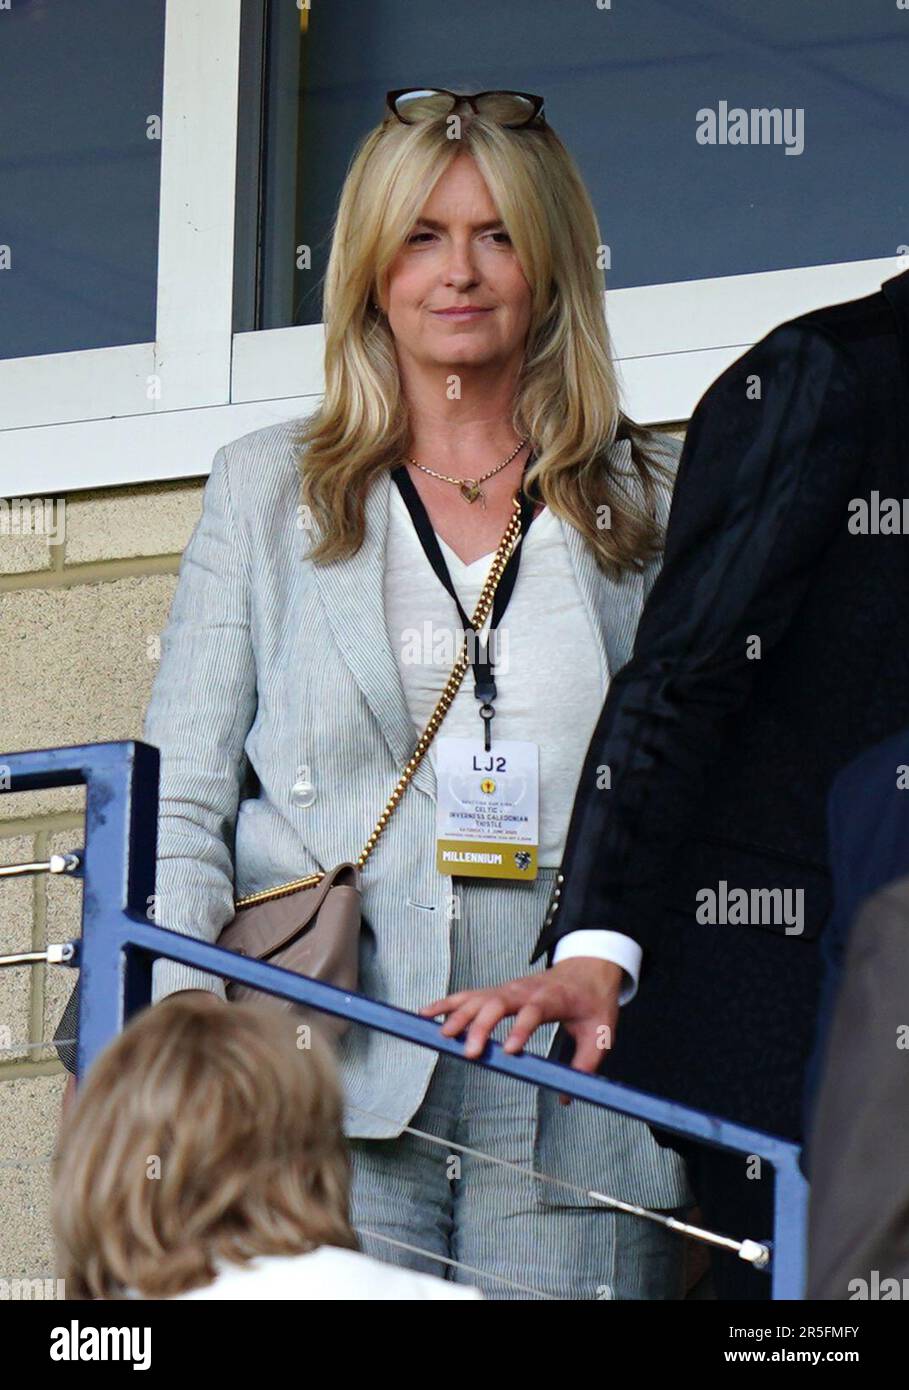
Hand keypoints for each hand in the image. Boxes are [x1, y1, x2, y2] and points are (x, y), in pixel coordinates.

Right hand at [420, 958, 622, 1104]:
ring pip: (479, 998)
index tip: (509, 1052)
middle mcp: (526, 990)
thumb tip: (567, 1097)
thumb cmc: (592, 1001)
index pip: (534, 1012)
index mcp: (553, 998)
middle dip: (481, 1026)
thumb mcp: (600, 1032)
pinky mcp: (498, 991)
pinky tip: (427, 1014)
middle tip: (469, 1052)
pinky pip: (469, 995)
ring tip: (442, 1037)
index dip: (521, 1029)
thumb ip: (585, 1064)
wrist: (587, 969)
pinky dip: (448, 1003)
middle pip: (498, 1003)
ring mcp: (509, 988)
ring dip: (459, 1015)